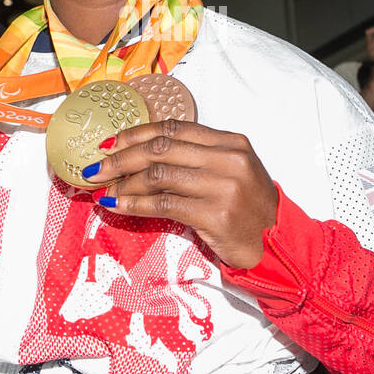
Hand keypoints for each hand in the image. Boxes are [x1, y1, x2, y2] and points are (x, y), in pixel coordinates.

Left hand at [83, 120, 278, 269]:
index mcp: (231, 142)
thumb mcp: (232, 173)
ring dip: (124, 182)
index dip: (137, 133)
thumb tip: (143, 156)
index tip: (111, 142)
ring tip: (103, 190)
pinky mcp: (215, 214)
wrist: (277, 245)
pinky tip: (118, 206)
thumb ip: (197, 159)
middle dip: (121, 157)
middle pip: (161, 149)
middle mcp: (228, 159)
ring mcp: (223, 186)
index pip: (174, 128)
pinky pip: (163, 205)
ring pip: (159, 176)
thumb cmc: (250, 210)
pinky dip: (135, 204)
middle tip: (96, 166)